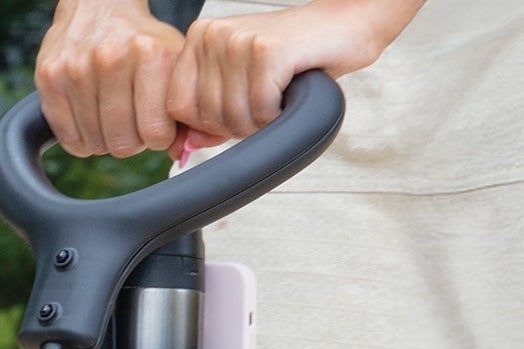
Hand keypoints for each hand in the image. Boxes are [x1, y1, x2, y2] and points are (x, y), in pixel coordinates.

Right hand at [36, 0, 186, 157]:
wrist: (99, 6)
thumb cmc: (139, 41)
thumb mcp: (172, 62)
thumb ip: (183, 108)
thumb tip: (180, 152)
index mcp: (150, 53)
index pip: (155, 134)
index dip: (157, 137)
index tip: (154, 123)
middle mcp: (111, 58)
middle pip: (123, 145)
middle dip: (131, 141)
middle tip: (131, 121)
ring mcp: (76, 69)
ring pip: (96, 146)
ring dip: (106, 139)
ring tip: (110, 115)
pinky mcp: (50, 79)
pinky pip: (70, 141)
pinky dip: (82, 140)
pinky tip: (90, 119)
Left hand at [169, 0, 403, 143]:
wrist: (346, 25)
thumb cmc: (291, 61)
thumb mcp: (241, 90)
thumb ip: (208, 119)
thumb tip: (182, 148)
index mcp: (199, 38)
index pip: (177, 107)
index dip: (208, 124)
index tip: (238, 108)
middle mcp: (212, 33)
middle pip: (205, 116)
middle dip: (237, 124)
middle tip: (266, 99)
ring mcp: (238, 38)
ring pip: (232, 117)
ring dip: (260, 121)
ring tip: (279, 93)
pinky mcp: (266, 50)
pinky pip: (259, 110)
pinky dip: (277, 113)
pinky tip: (290, 90)